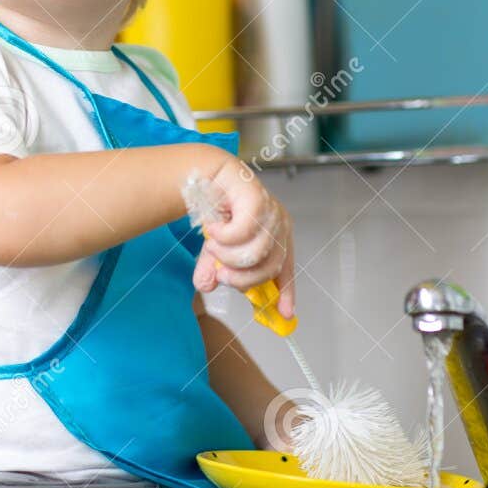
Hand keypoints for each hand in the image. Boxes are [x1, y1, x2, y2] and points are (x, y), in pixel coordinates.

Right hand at [190, 156, 294, 318]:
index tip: (284, 313)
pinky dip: (224, 236)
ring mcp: (270, 209)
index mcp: (275, 235)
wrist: (202, 174)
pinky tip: (213, 228)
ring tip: (212, 245)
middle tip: (220, 273)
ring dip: (227, 255)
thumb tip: (206, 286)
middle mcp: (278, 224)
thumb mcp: (216, 246)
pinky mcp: (257, 197)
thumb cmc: (215, 208)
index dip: (286, 291)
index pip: (285, 268)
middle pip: (270, 266)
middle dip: (242, 278)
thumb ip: (213, 267)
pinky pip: (244, 232)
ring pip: (256, 252)